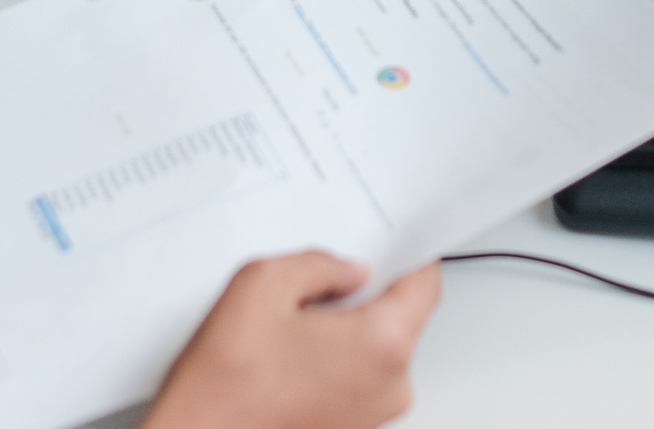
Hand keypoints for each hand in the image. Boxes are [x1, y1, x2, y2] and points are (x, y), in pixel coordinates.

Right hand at [139, 253, 441, 428]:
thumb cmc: (227, 381)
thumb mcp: (264, 284)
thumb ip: (320, 264)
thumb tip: (348, 270)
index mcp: (381, 344)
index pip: (425, 285)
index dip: (409, 255)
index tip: (394, 242)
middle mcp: (389, 386)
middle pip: (401, 319)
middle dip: (365, 296)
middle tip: (316, 287)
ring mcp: (373, 415)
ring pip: (377, 350)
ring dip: (346, 332)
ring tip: (291, 328)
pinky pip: (358, 379)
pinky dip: (333, 361)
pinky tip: (289, 357)